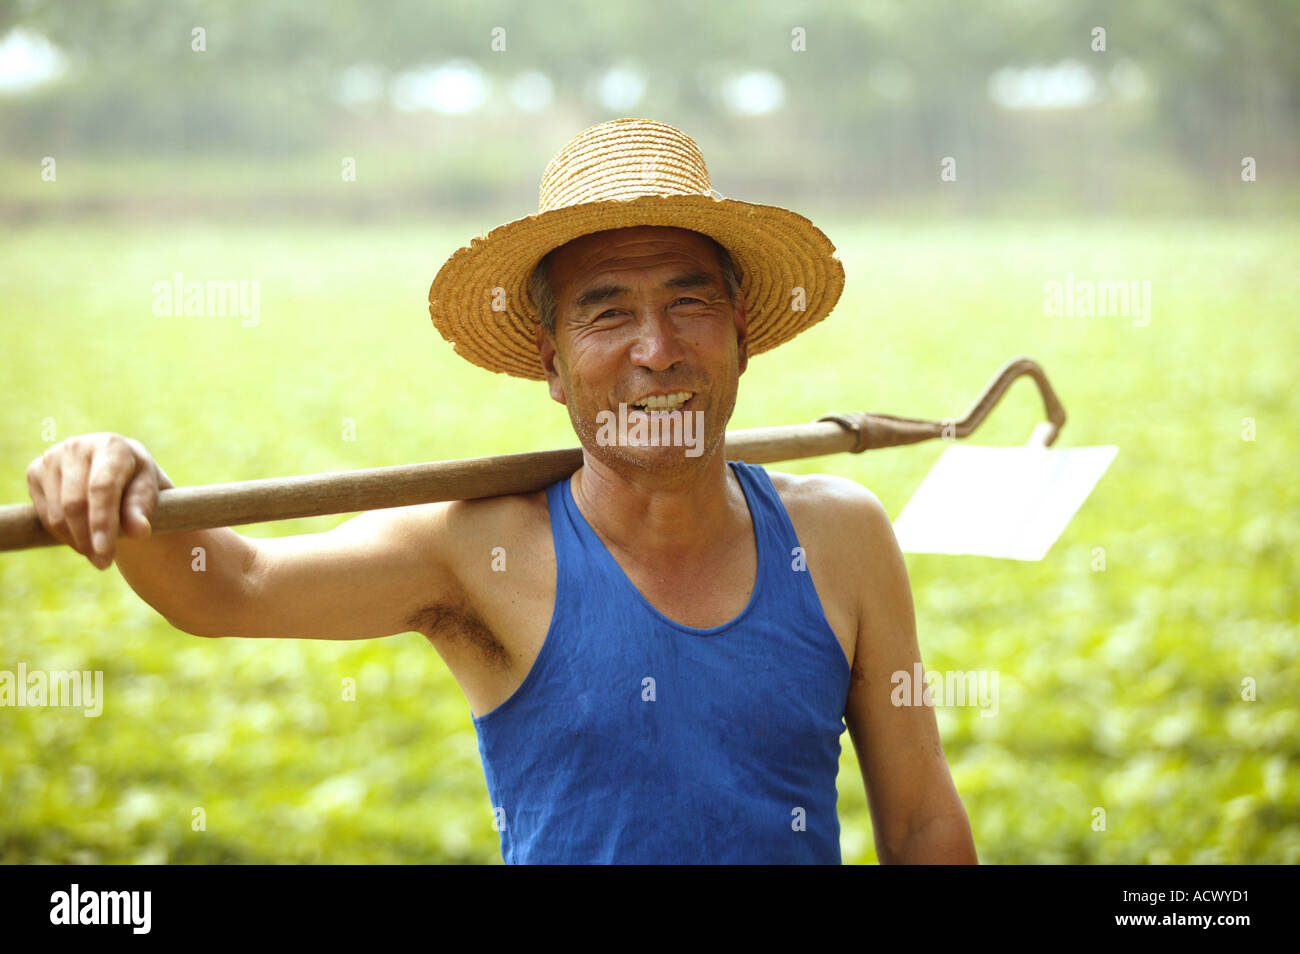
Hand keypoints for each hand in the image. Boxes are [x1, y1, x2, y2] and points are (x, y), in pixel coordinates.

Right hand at [25, 433, 168, 569]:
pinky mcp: (35, 471)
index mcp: (111, 445)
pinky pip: (44, 515)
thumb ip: (141, 510)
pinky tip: (82, 537)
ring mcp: (52, 457)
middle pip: (74, 503)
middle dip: (88, 539)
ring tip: (98, 553)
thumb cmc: (135, 483)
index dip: (102, 522)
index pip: (102, 488)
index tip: (105, 552)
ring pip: (57, 513)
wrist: (115, 468)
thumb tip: (140, 531)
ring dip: (77, 541)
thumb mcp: (147, 493)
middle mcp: (77, 446)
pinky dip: (63, 534)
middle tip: (104, 563)